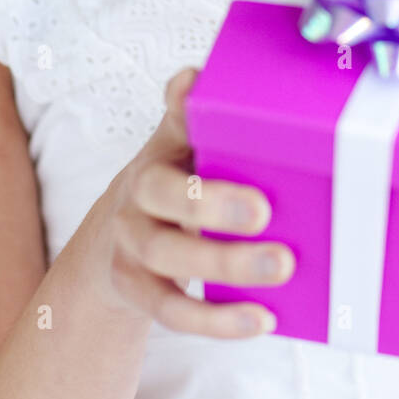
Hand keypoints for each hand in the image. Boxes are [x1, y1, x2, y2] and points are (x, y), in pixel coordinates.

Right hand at [96, 66, 295, 334]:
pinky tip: (260, 318)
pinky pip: (172, 310)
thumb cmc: (178, 185)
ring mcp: (132, 243)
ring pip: (168, 255)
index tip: (192, 83)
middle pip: (162, 194)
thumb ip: (212, 126)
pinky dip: (217, 319)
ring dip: (227, 264)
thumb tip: (215, 79)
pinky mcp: (137, 289)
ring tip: (281, 266)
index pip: (170, 122)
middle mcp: (137, 193)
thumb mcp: (190, 153)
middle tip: (265, 210)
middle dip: (212, 203)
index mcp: (161, 151)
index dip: (179, 105)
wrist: (117, 241)